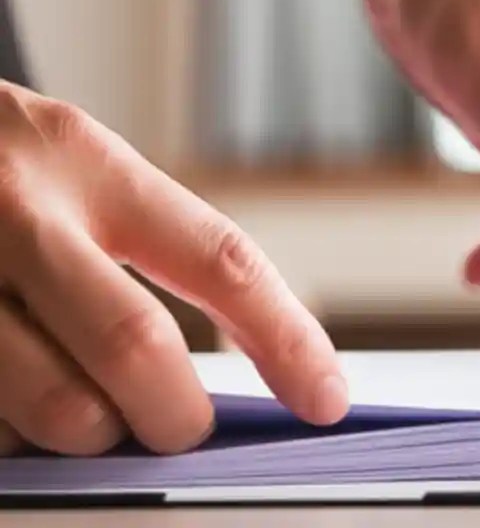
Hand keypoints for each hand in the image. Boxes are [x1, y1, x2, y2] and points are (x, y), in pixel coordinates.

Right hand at [0, 82, 346, 455]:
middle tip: (183, 428)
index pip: (220, 258)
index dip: (287, 338)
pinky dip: (15, 439)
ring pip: (48, 407)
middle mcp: (15, 209)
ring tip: (89, 416)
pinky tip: (18, 406)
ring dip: (87, 437)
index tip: (327, 398)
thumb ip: (138, 244)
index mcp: (84, 160)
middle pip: (134, 348)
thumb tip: (236, 362)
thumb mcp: (64, 163)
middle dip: (175, 414)